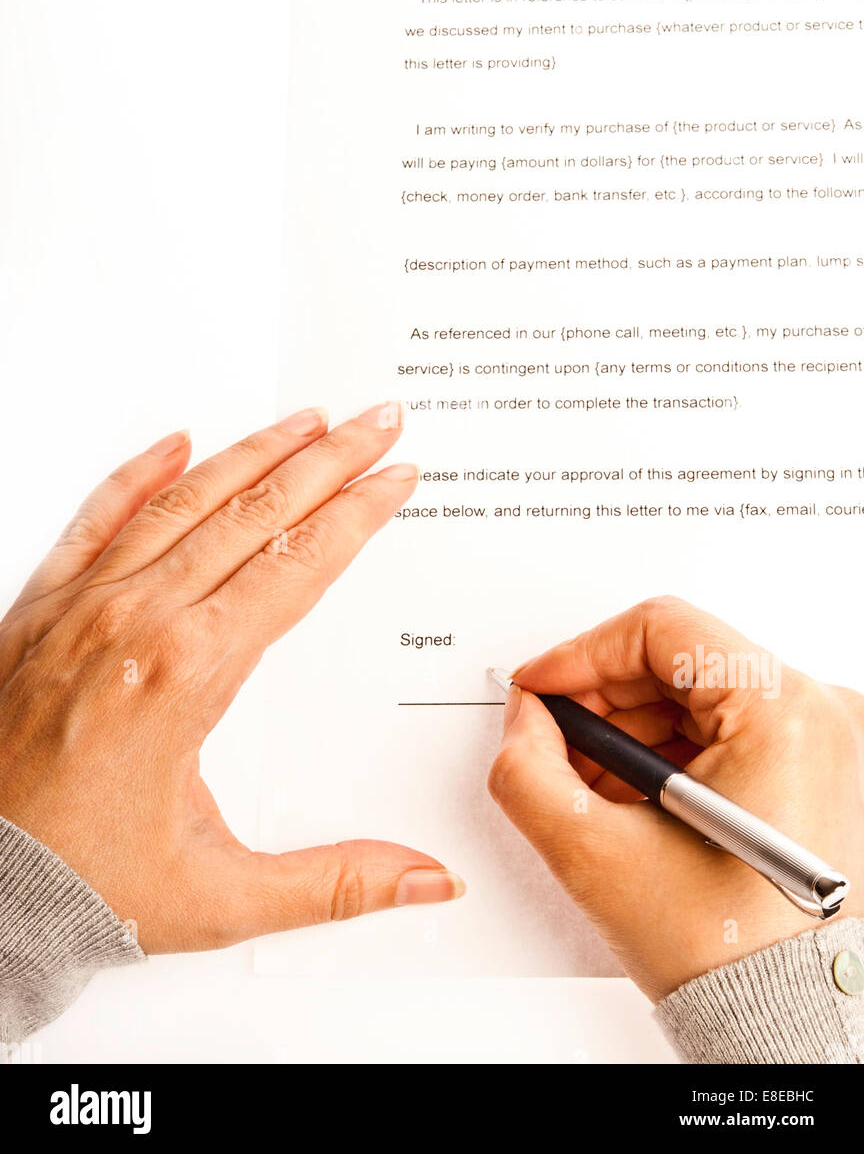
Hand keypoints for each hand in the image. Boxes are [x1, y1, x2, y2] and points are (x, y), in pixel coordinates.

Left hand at [0, 403, 463, 952]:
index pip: (298, 566)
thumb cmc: (81, 886)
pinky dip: (137, 473)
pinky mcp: (39, 609)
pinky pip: (95, 519)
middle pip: (255, 514)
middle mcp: (136, 620)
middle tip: (376, 421)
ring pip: (184, 501)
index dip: (357, 514)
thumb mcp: (222, 897)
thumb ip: (336, 882)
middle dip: (328, 459)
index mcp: (188, 673)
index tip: (397, 477)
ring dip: (252, 452)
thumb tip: (429, 880)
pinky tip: (174, 442)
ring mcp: (84, 606)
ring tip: (305, 419)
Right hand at [488, 596, 863, 1000]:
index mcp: (783, 712)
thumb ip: (530, 769)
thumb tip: (525, 719)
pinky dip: (669, 752)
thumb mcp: (594, 853)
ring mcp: (823, 740)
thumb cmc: (728, 954)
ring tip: (592, 786)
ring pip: (697, 694)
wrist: (785, 1022)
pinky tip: (634, 799)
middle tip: (555, 743)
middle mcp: (818, 714)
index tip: (541, 688)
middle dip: (602, 701)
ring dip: (631, 730)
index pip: (661, 629)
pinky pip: (725, 727)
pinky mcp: (815, 766)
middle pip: (679, 660)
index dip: (582, 654)